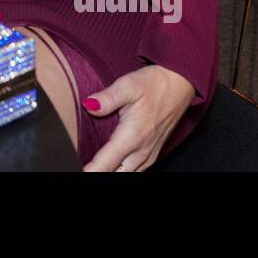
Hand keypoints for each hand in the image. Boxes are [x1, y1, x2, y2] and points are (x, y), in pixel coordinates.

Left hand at [81, 64, 195, 171]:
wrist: (181, 83)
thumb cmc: (155, 84)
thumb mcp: (128, 85)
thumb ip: (108, 98)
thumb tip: (89, 105)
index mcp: (132, 137)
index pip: (105, 164)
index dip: (91, 170)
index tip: (77, 169)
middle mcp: (141, 151)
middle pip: (115, 174)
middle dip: (98, 172)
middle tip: (80, 166)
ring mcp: (149, 154)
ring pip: (127, 175)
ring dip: (110, 172)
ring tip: (94, 167)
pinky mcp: (154, 152)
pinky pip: (136, 171)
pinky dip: (122, 171)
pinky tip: (113, 166)